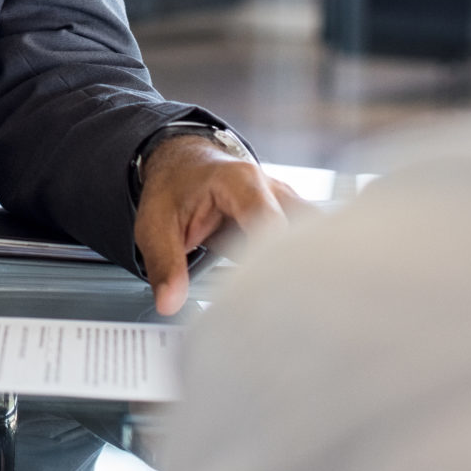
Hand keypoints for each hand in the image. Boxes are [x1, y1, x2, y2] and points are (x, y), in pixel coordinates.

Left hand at [133, 137, 310, 316]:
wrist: (184, 162)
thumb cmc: (173, 186)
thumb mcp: (155, 224)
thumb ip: (164, 263)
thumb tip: (168, 302)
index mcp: (241, 182)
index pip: (270, 225)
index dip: (270, 262)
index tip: (261, 297)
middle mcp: (273, 189)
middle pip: (305, 235)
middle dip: (296, 272)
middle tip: (278, 308)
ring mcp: (288, 203)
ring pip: (315, 241)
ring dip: (303, 270)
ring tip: (286, 303)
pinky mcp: (293, 218)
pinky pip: (310, 244)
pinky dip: (301, 267)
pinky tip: (289, 292)